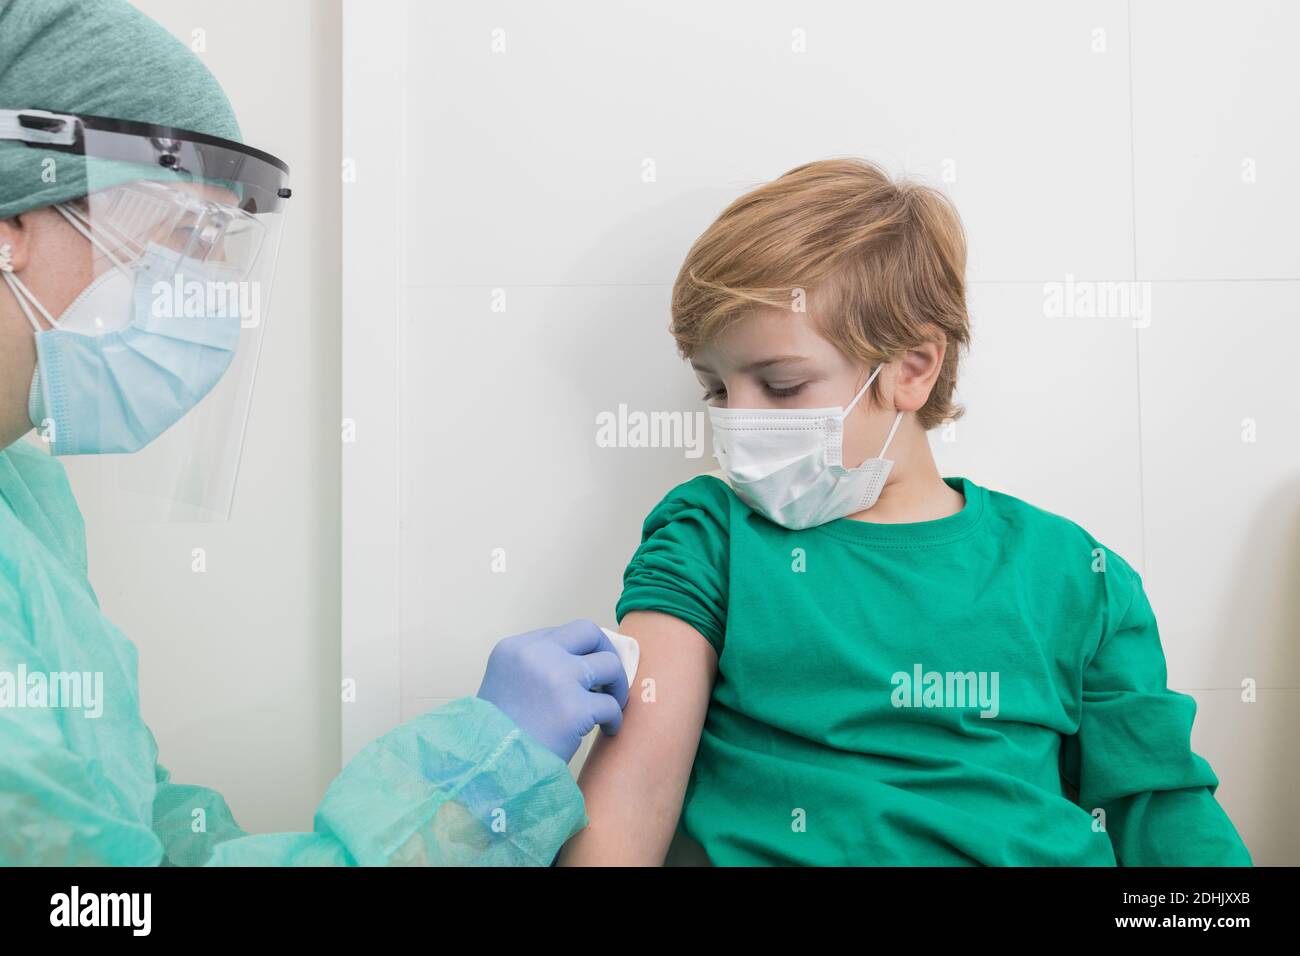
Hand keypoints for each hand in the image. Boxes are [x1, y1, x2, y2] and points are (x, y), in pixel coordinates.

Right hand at [476, 619, 630, 762]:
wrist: (489, 769)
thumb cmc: (497, 736)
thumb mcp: (505, 686)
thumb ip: (535, 669)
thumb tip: (581, 663)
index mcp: (514, 648)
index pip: (561, 633)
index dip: (579, 651)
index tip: (586, 671)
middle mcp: (536, 654)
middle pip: (588, 631)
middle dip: (606, 651)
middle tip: (608, 677)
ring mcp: (557, 678)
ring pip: (609, 663)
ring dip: (617, 684)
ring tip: (612, 705)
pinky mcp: (575, 707)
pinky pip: (611, 704)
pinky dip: (614, 718)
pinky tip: (606, 729)